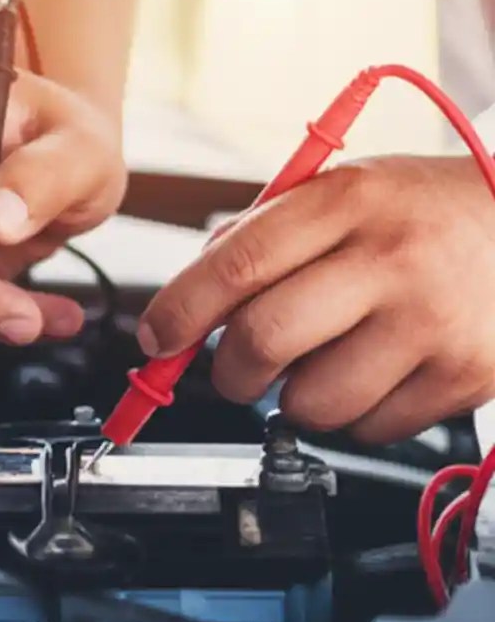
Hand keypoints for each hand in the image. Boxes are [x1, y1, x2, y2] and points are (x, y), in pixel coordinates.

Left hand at [139, 155, 494, 442]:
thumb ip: (264, 239)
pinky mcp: (465, 377)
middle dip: (227, 370)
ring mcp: (432, 323)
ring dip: (291, 399)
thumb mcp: (344, 192)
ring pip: (311, 401)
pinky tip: (374, 372)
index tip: (157, 336)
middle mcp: (392, 260)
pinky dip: (352, 414)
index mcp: (348, 201)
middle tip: (233, 368)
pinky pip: (368, 428)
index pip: (236, 265)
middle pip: (264, 339)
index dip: (179, 311)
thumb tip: (185, 307)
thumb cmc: (421, 212)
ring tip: (318, 364)